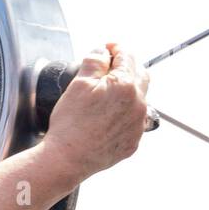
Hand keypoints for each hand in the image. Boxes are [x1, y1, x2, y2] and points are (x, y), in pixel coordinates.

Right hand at [43, 41, 151, 180]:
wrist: (68, 159)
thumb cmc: (70, 124)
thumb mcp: (77, 84)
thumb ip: (94, 62)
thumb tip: (102, 52)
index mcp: (125, 85)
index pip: (126, 56)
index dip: (114, 49)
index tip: (107, 50)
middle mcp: (138, 103)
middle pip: (140, 75)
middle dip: (126, 68)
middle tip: (109, 70)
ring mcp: (138, 124)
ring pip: (139, 99)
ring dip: (127, 93)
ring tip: (106, 98)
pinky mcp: (133, 142)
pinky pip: (134, 122)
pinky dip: (124, 115)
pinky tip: (106, 119)